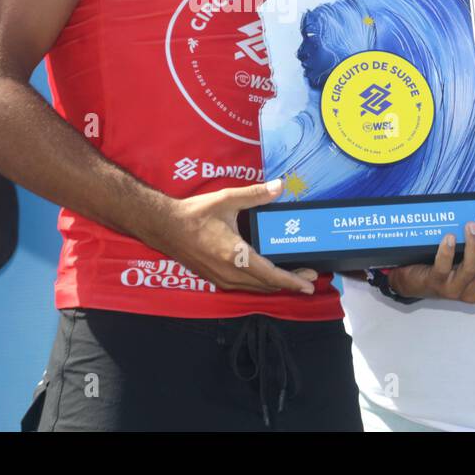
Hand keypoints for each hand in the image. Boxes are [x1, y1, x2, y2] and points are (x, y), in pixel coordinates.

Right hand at [146, 179, 318, 294]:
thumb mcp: (226, 199)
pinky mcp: (216, 280)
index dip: (292, 281)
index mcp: (235, 255)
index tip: (309, 284)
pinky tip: (268, 274)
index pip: (270, 275)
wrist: (164, 227)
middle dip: (290, 283)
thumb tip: (279, 186)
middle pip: (267, 286)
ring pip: (256, 288)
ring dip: (276, 284)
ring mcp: (221, 279)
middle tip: (310, 274)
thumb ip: (255, 194)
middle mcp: (230, 273)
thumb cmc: (194, 214)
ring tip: (293, 275)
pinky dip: (261, 283)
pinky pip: (244, 286)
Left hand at [388, 221, 474, 301]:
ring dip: (474, 245)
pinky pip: (443, 267)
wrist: (413, 278)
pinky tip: (449, 237)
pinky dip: (447, 251)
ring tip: (471, 225)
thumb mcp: (470, 256)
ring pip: (472, 269)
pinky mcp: (436, 284)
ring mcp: (455, 290)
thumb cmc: (446, 264)